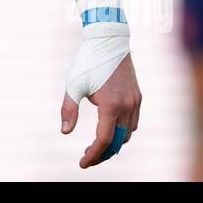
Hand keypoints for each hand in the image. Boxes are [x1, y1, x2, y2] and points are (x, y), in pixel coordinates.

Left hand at [61, 52, 141, 167]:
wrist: (109, 39)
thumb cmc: (88, 60)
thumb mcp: (73, 85)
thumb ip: (68, 110)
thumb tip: (64, 132)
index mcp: (112, 106)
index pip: (104, 141)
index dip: (93, 155)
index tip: (82, 163)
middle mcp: (128, 106)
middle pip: (119, 142)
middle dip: (104, 154)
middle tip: (87, 158)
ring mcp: (135, 102)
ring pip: (128, 134)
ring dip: (115, 143)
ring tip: (97, 146)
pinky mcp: (138, 96)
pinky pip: (134, 122)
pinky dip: (123, 131)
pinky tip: (110, 129)